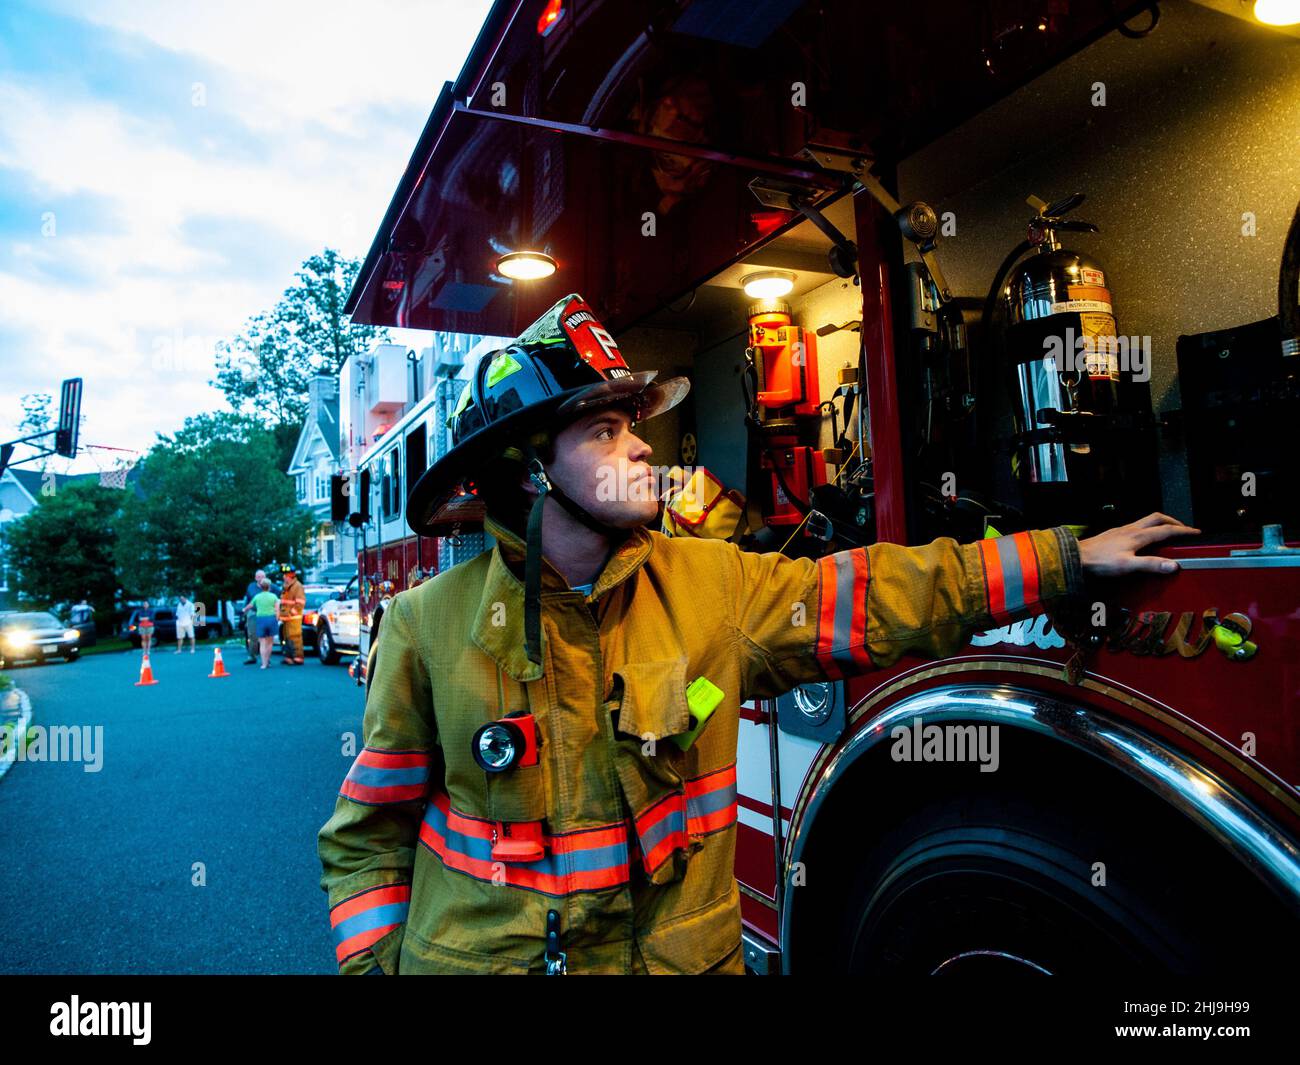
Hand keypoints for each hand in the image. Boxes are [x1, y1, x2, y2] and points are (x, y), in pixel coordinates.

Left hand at [1077, 512, 1200, 577]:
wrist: (1076, 557)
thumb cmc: (1099, 562)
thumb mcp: (1128, 565)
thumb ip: (1151, 565)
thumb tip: (1174, 565)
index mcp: (1138, 536)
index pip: (1166, 530)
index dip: (1183, 531)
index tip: (1195, 533)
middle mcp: (1131, 529)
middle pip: (1157, 518)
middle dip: (1173, 521)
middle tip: (1183, 528)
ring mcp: (1121, 530)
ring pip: (1145, 521)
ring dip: (1160, 523)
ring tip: (1166, 531)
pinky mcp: (1113, 534)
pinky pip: (1135, 526)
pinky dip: (1146, 528)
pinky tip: (1143, 538)